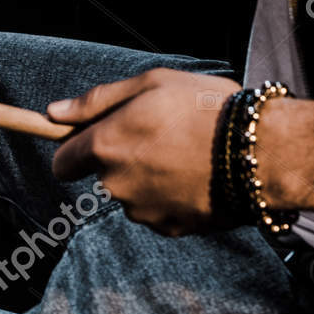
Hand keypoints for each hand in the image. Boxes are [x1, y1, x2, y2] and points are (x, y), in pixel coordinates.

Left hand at [48, 68, 239, 235]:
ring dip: (147, 178)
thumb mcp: (149, 84)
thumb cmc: (204, 108)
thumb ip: (96, 102)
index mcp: (105, 146)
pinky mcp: (170, 229)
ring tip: (184, 153)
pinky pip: (158, 211)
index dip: (73, 150)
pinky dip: (170, 197)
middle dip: (121, 159)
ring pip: (132, 194)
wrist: (260, 152)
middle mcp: (116, 184)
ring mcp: (143, 212)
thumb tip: (53, 112)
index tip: (90, 140)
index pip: (62, 163)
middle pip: (102, 175)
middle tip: (158, 135)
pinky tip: (195, 176)